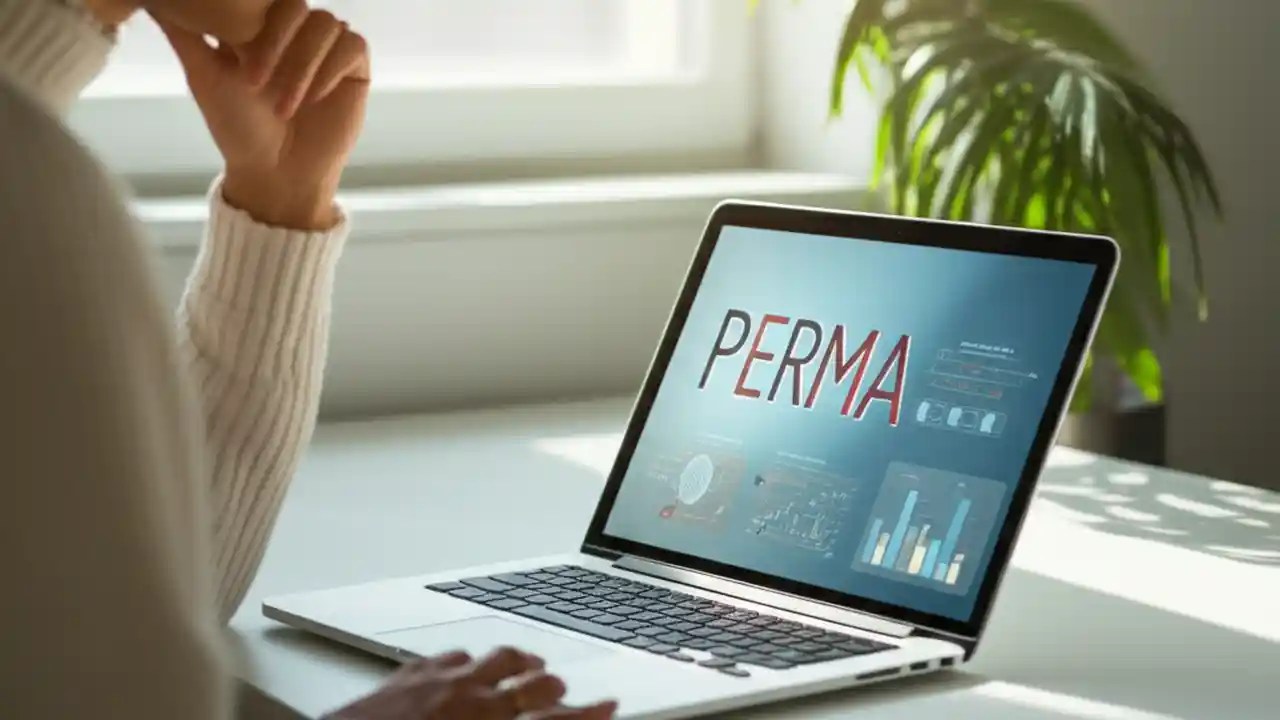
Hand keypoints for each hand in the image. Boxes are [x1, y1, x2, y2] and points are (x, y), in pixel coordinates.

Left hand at [156, 0, 369, 229]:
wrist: (275, 172)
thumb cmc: (238, 128)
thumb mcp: (203, 75)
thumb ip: (184, 33)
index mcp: (262, 26)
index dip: (252, 21)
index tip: (237, 63)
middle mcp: (297, 32)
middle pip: (297, 5)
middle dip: (275, 44)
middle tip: (254, 84)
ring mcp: (328, 47)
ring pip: (325, 24)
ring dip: (302, 65)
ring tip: (283, 105)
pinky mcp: (355, 68)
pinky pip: (352, 46)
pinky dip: (330, 70)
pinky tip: (314, 99)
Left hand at [325, 648, 617, 719]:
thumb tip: (537, 716)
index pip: (556, 718)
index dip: (589, 711)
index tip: (609, 704)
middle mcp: (473, 700)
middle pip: (534, 680)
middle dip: (555, 683)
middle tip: (565, 687)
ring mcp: (440, 683)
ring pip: (496, 657)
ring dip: (517, 660)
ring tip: (529, 661)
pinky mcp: (409, 675)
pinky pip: (450, 656)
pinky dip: (467, 661)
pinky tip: (466, 665)